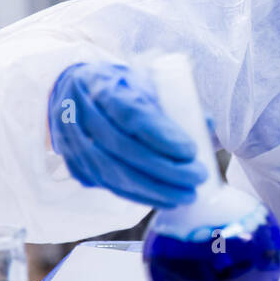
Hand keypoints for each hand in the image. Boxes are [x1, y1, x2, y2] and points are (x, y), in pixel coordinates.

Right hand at [47, 62, 206, 207]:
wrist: (73, 92)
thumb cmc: (120, 86)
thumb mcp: (144, 80)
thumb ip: (175, 102)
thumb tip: (206, 124)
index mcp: (100, 85)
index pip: (131, 115)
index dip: (161, 136)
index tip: (191, 151)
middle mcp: (81, 114)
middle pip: (123, 149)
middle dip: (165, 169)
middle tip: (199, 176)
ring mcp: (73, 143)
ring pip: (114, 173)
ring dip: (155, 189)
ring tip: (189, 194)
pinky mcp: (75, 165)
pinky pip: (109, 185)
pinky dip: (140, 195)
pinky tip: (167, 200)